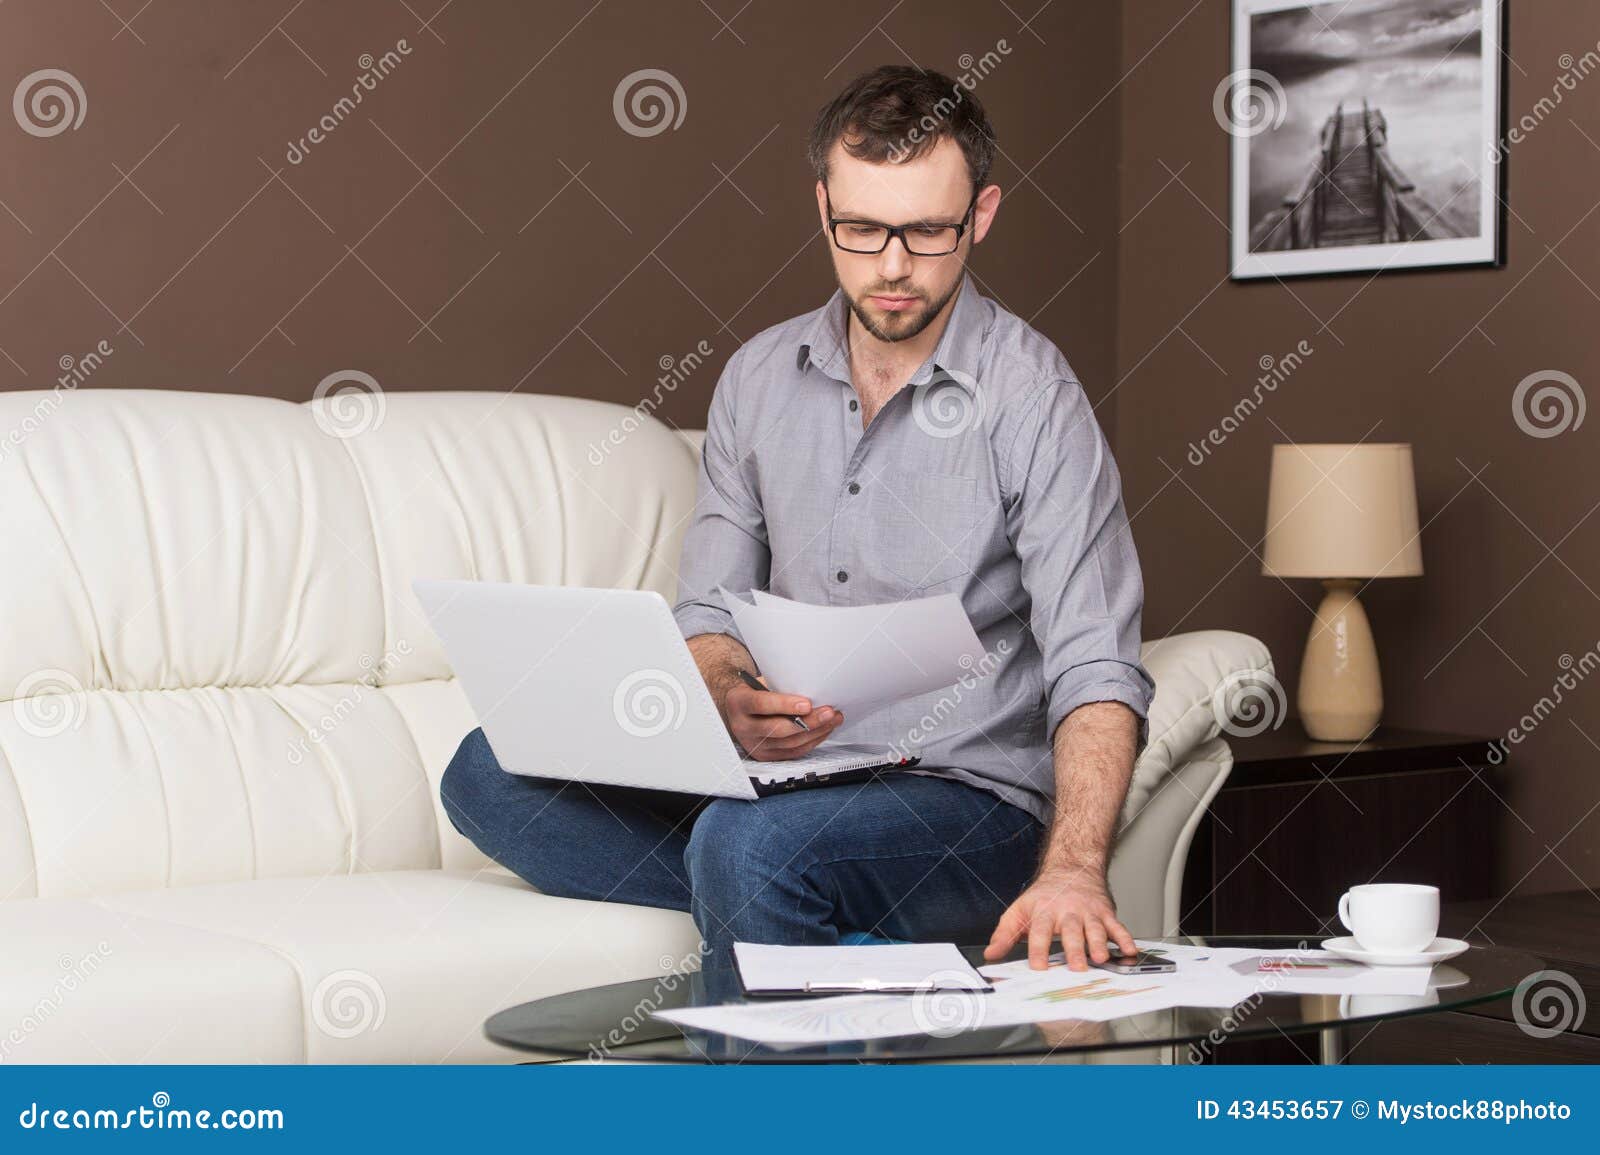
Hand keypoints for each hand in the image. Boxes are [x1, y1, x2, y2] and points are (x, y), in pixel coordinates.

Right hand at [723, 677, 842, 760]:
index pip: (761, 704)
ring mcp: (754, 745)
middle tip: (829, 712)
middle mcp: (743, 727)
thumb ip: (780, 687)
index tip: (807, 703)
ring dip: (816, 732)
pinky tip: (824, 730)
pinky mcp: (765, 756)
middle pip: (778, 729)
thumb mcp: (760, 683)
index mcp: (739, 702)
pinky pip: (793, 752)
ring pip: (790, 743)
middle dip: (809, 722)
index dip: (785, 705)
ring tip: (833, 719)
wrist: (739, 710)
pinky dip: (812, 741)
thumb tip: (814, 689)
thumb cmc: (755, 692)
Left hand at [983, 866, 1135, 971]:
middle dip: (1074, 949)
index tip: (1038, 967)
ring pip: (1094, 928)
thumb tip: (991, 954)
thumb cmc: (1045, 896)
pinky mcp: (1105, 913)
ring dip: (1099, 943)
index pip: (1039, 931)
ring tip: (1101, 958)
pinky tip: (1129, 950)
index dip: (1038, 949)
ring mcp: (1088, 912)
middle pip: (1071, 931)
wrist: (1072, 869)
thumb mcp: (1019, 911)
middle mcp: (1067, 911)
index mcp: (1044, 912)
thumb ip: (1005, 934)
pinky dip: (1125, 938)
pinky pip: (1117, 926)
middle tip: (1077, 967)